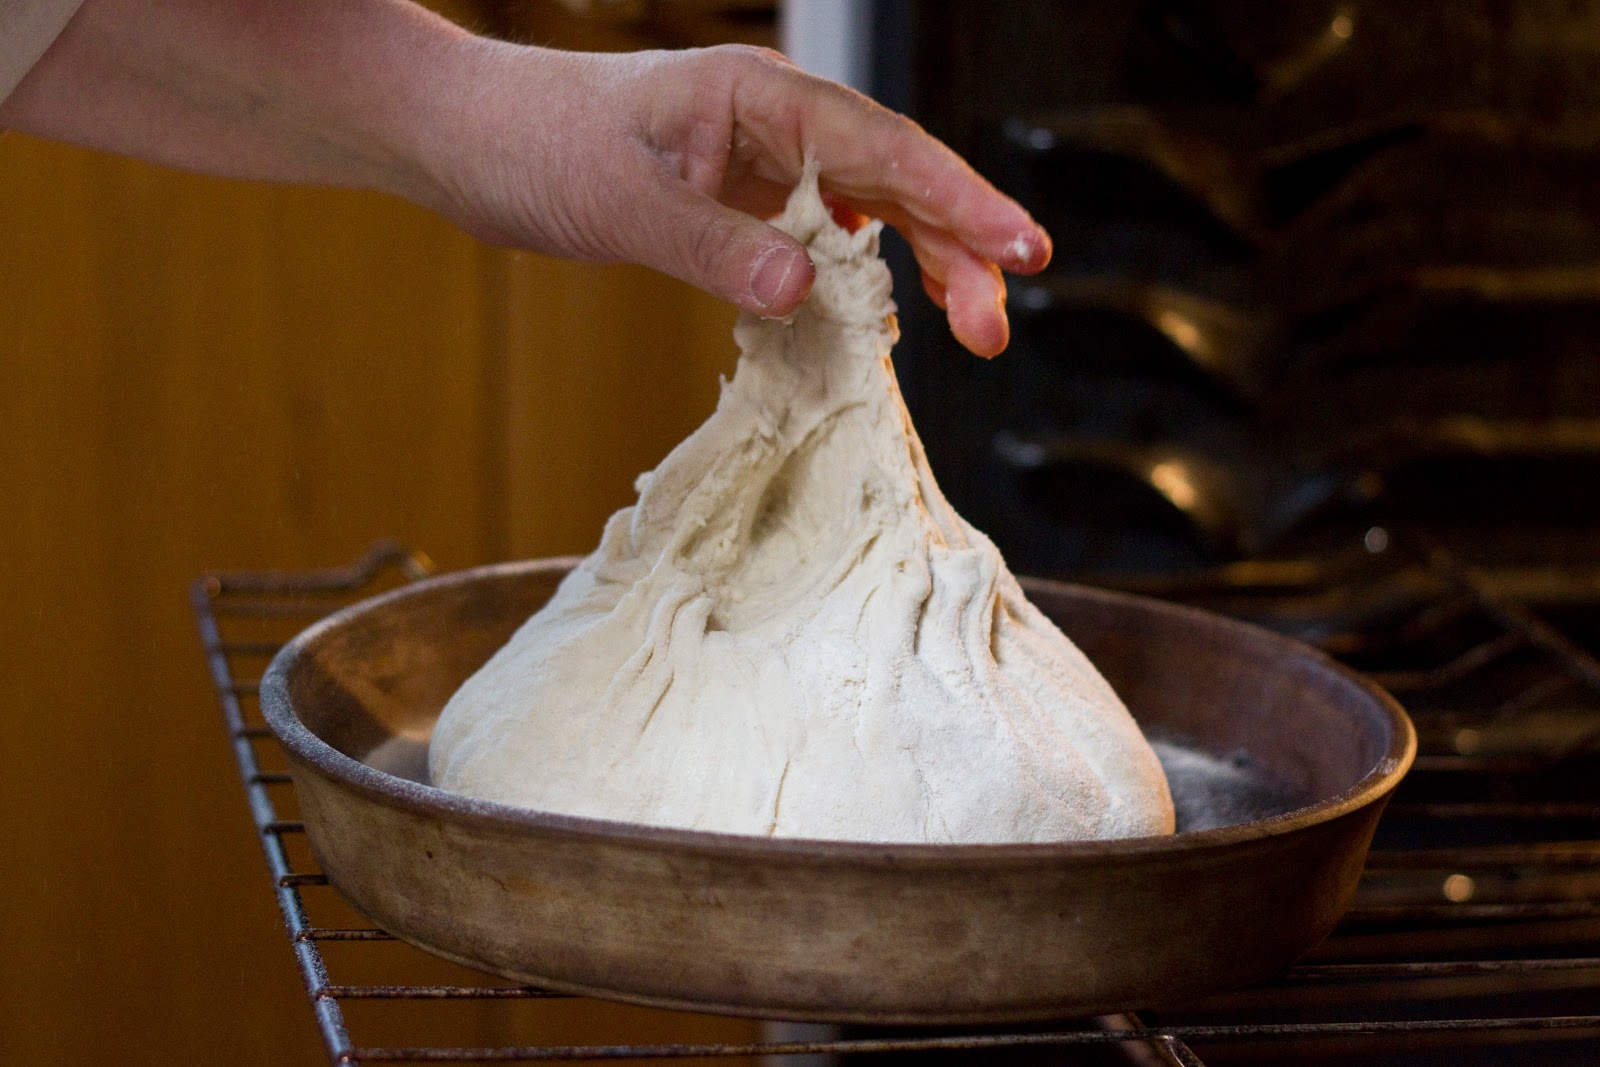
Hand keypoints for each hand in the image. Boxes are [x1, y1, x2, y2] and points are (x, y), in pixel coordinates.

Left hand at [414, 43, 1051, 356]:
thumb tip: (804, 291)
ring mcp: (762, 163)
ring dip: (922, 265)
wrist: (472, 144)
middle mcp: (776, 125)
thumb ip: (713, 247)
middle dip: (958, 249)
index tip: (1020, 247)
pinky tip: (878, 315)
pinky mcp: (741, 203)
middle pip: (897, 182)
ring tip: (969, 325)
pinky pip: (823, 239)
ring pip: (871, 212)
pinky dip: (859, 277)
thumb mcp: (624, 201)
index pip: (886, 149)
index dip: (960, 201)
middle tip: (994, 326)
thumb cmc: (537, 146)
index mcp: (762, 98)